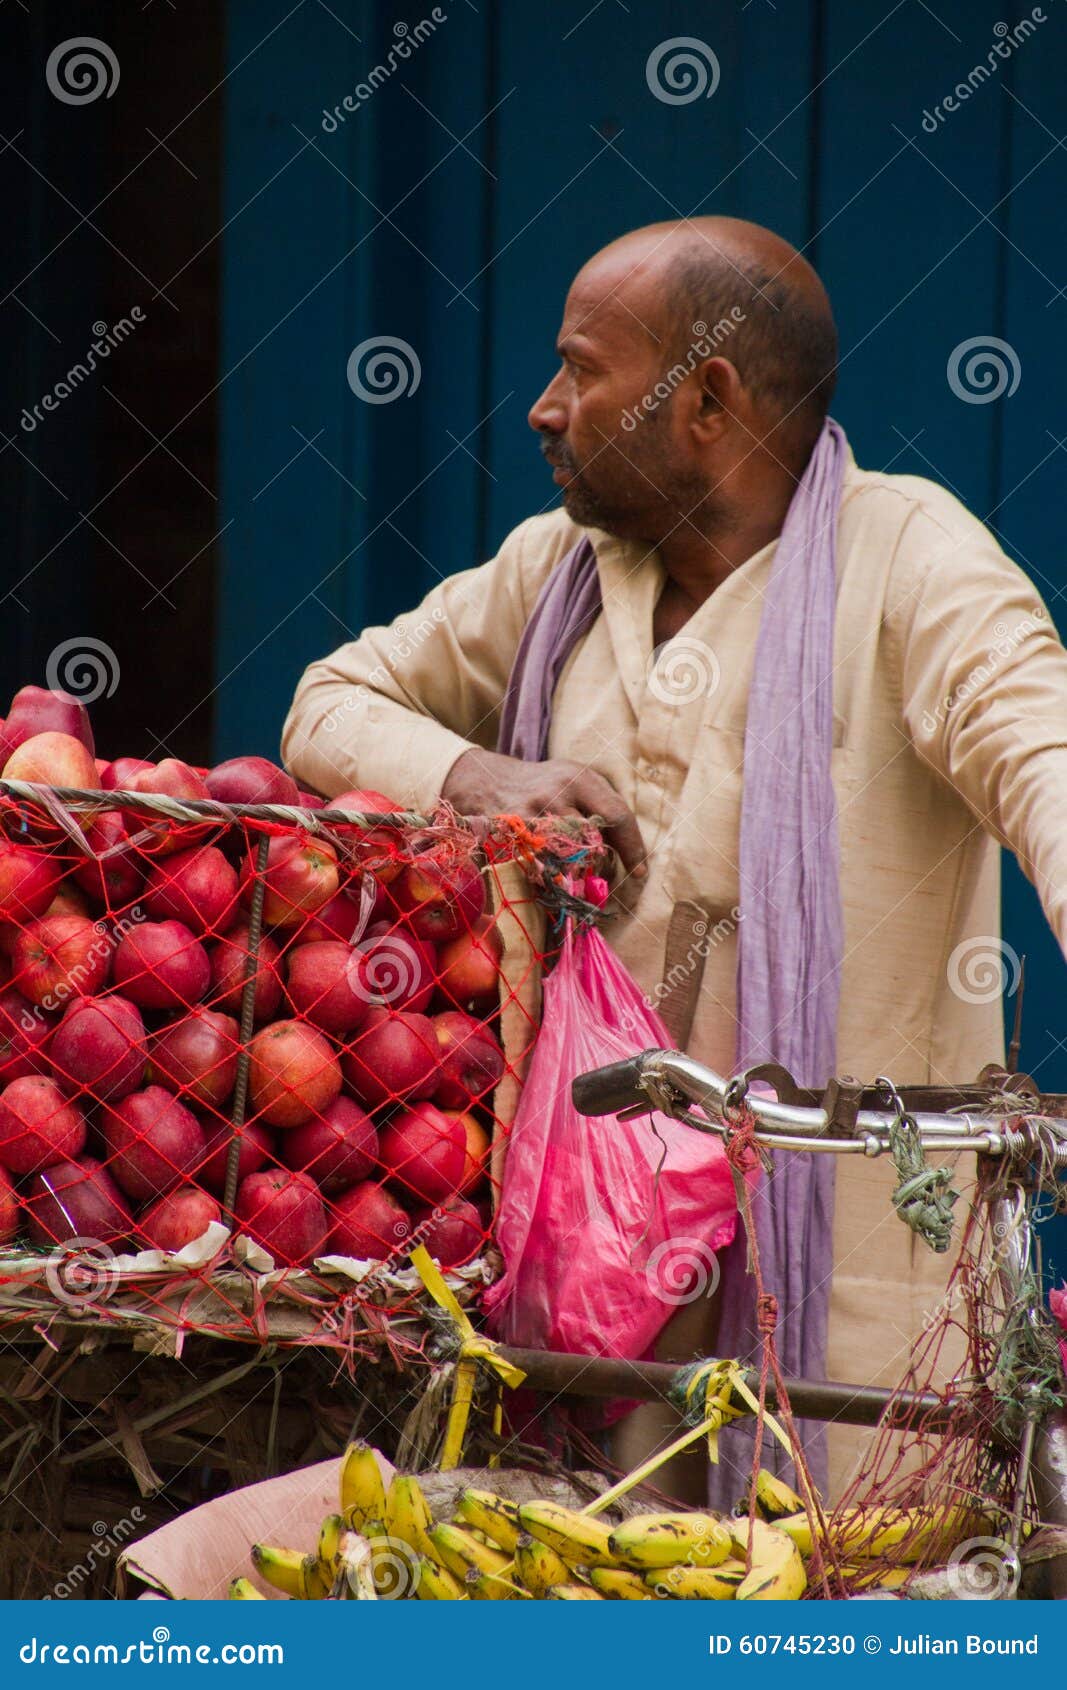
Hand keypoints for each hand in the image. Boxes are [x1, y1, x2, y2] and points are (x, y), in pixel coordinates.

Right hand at [442, 747, 647, 879]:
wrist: (487, 780)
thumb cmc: (544, 784)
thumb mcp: (577, 779)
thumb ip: (605, 804)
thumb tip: (632, 850)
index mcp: (578, 779)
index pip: (617, 815)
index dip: (633, 848)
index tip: (640, 872)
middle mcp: (554, 795)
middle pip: (593, 843)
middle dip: (604, 867)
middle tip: (606, 880)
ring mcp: (528, 816)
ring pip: (566, 860)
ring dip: (579, 877)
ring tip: (581, 882)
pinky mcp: (507, 836)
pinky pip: (537, 868)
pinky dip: (550, 880)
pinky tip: (553, 882)